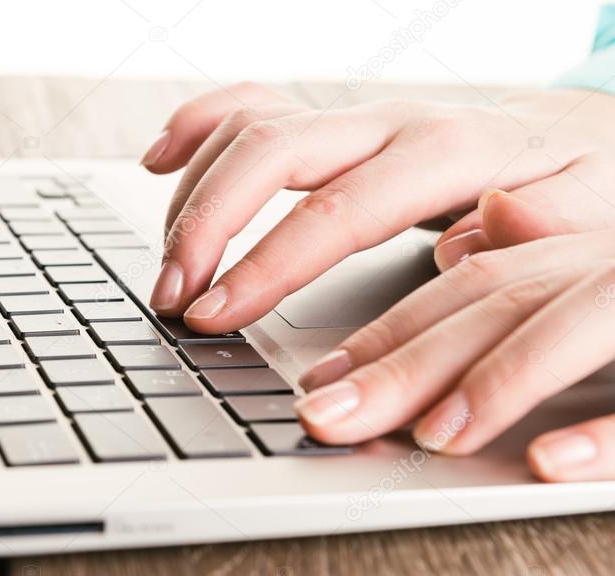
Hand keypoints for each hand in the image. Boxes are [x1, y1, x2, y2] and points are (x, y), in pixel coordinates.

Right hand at [143, 82, 614, 332]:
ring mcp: (355, 116)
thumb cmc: (587, 182)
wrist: (583, 132)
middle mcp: (389, 121)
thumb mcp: (599, 210)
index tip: (215, 314)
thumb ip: (547, 222)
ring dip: (193, 192)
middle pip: (271, 150)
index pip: (337, 210)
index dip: (266, 264)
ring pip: (250, 125)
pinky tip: (160, 160)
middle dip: (207, 225)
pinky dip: (197, 128)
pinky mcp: (335, 122)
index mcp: (449, 150)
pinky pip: (252, 105)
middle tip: (172, 294)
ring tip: (167, 261)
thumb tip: (470, 237)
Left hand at [295, 190, 614, 481]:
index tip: (316, 381)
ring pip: (567, 324)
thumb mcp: (609, 255)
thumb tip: (481, 220)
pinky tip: (548, 463)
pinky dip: (605, 433)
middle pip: (493, 301)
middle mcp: (606, 256)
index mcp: (578, 243)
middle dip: (402, 363)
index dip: (388, 330)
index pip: (468, 281)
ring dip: (492, 383)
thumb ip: (547, 247)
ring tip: (427, 436)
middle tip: (321, 417)